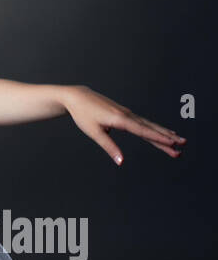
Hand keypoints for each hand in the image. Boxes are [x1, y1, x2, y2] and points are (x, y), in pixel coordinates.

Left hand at [63, 85, 186, 165]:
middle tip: (182, 146)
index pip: (143, 131)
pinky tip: (162, 132)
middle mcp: (127, 115)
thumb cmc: (83, 115)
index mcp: (120, 119)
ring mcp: (127, 113)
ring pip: (149, 125)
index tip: (172, 142)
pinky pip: (143, 123)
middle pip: (150, 129)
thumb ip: (109, 147)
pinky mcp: (124, 114)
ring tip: (179, 141)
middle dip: (166, 138)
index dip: (158, 138)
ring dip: (163, 133)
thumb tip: (121, 162)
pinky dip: (154, 128)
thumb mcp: (94, 132)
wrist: (78, 97)